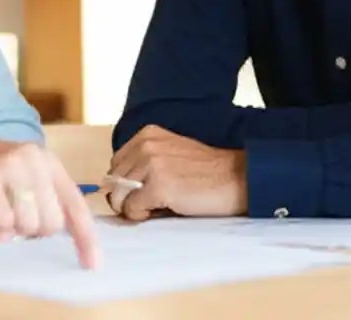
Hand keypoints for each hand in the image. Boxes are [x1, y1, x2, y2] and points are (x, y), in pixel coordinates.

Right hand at [0, 132, 100, 267]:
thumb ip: (40, 198)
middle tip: (6, 214)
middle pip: (48, 224)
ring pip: (25, 226)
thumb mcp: (15, 178)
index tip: (92, 265)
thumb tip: (56, 230)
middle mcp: (32, 158)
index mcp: (45, 160)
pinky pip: (1, 223)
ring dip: (4, 228)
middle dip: (27, 231)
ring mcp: (8, 164)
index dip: (85, 238)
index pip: (74, 204)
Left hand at [106, 125, 245, 221]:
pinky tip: (163, 209)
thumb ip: (142, 166)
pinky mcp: (158, 186)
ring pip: (119, 197)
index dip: (127, 183)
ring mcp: (151, 164)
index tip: (146, 190)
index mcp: (147, 134)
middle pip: (114, 181)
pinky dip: (142, 215)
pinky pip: (132, 209)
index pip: (116, 164)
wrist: (237, 179)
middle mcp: (146, 145)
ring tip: (159, 205)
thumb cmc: (206, 174)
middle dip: (128, 197)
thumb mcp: (169, 156)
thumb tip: (113, 194)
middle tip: (153, 201)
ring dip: (134, 207)